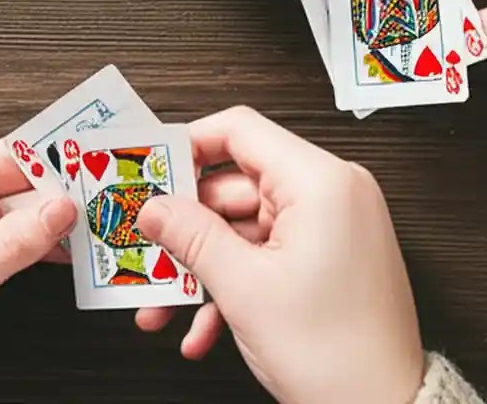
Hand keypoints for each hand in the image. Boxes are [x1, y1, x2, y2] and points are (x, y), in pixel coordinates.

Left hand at [0, 141, 77, 403]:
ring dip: (45, 224)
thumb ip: (10, 245)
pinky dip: (27, 245)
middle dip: (55, 197)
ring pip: (9, 211)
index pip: (2, 159)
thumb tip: (60, 210)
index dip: (53, 164)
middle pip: (11, 183)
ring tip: (89, 234)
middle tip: (102, 208)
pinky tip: (58, 254)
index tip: (94, 171)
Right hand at [134, 107, 424, 403]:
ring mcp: (333, 228)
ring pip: (245, 229)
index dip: (187, 146)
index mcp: (321, 183)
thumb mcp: (245, 289)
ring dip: (202, 267)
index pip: (241, 131)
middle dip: (186, 228)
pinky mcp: (330, 259)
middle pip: (236, 185)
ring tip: (165, 303)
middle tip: (147, 247)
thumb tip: (156, 207)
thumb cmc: (339, 355)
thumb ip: (192, 237)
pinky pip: (268, 255)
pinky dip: (233, 285)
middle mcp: (333, 195)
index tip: (150, 171)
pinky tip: (203, 325)